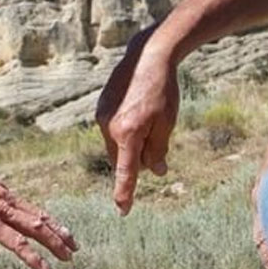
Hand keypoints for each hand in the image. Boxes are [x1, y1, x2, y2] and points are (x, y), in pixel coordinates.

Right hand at [0, 175, 78, 268]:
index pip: (29, 209)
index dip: (47, 222)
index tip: (60, 232)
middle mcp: (3, 199)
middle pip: (38, 217)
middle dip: (58, 232)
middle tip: (74, 246)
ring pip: (34, 227)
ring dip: (54, 243)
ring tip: (67, 256)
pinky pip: (17, 242)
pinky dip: (32, 255)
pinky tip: (44, 267)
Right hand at [95, 29, 177, 215]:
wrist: (147, 57)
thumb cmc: (162, 90)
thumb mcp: (167, 123)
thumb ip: (158, 150)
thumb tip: (155, 172)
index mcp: (128, 134)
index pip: (126, 172)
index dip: (125, 193)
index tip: (123, 210)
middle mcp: (109, 128)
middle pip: (122, 160)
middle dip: (137, 160)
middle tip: (157, 140)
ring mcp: (102, 117)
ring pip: (117, 147)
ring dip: (131, 145)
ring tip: (149, 119)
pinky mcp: (100, 108)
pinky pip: (111, 132)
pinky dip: (124, 132)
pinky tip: (138, 112)